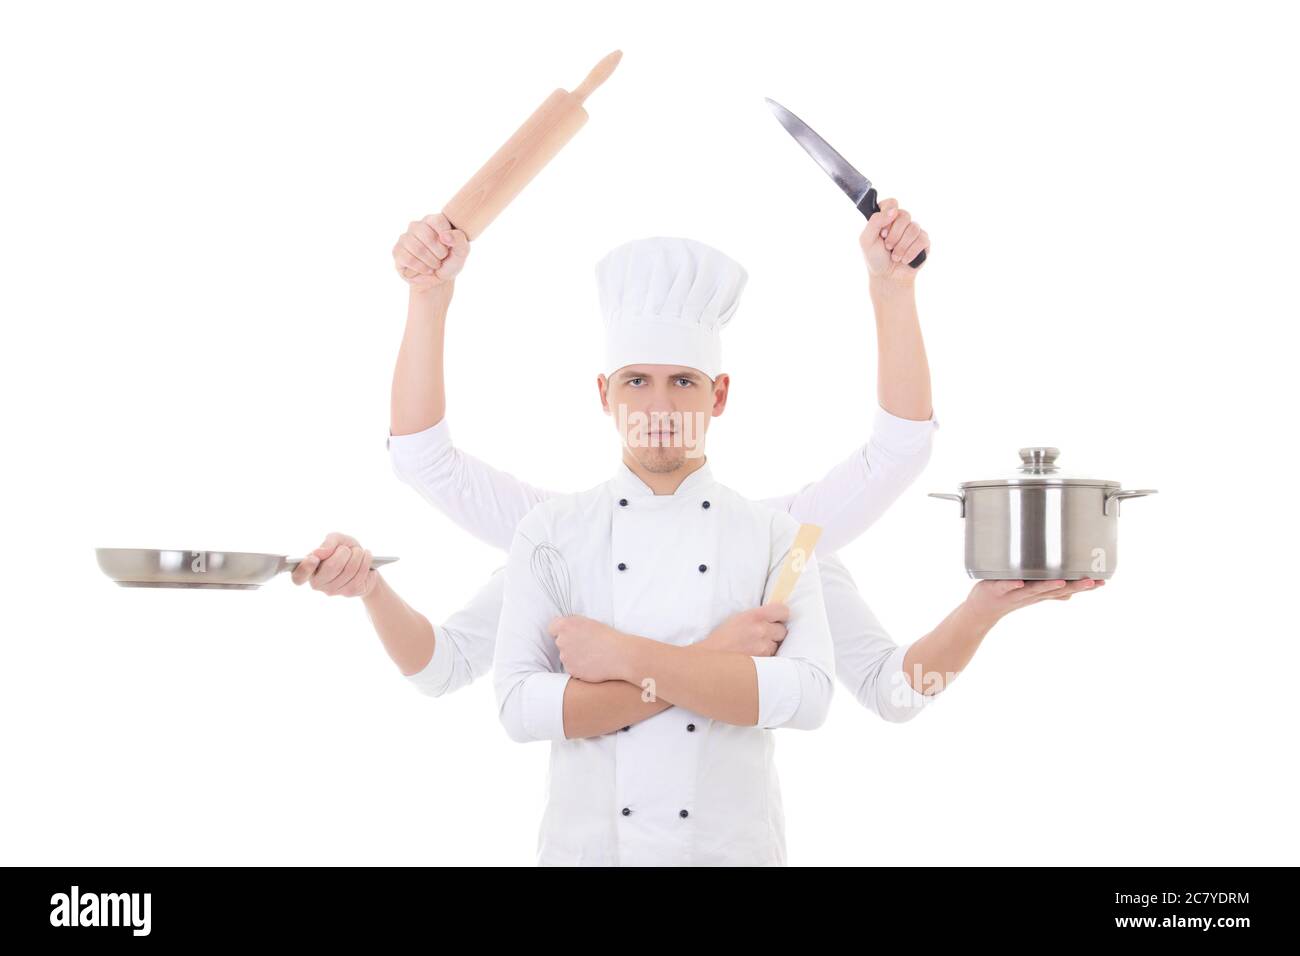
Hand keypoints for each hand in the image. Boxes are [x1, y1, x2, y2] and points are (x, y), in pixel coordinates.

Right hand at [291, 532, 379, 598]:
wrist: (363, 560)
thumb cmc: (344, 549)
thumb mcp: (336, 539)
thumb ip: (328, 543)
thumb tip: (319, 553)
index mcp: (308, 569)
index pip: (298, 577)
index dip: (305, 568)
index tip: (314, 558)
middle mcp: (317, 583)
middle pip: (332, 567)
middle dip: (344, 552)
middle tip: (347, 549)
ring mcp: (332, 590)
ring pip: (349, 570)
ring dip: (358, 555)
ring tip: (359, 551)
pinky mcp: (349, 592)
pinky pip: (360, 576)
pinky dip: (366, 562)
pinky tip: (367, 556)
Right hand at [392, 213, 469, 291]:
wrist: (438, 280)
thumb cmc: (450, 262)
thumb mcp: (461, 252)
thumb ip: (459, 240)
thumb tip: (444, 236)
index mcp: (433, 221)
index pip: (437, 221)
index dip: (445, 237)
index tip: (449, 247)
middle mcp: (417, 226)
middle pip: (426, 234)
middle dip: (439, 252)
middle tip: (442, 258)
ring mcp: (405, 238)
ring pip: (417, 248)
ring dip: (431, 262)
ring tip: (435, 265)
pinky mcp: (397, 251)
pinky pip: (408, 259)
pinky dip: (421, 268)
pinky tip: (426, 269)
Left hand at [549, 615, 627, 682]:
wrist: (620, 656)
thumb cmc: (608, 637)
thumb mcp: (589, 622)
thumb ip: (573, 623)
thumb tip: (564, 627)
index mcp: (566, 626)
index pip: (552, 627)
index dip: (560, 630)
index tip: (569, 633)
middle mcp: (562, 641)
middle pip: (560, 642)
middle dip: (569, 643)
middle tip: (586, 644)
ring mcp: (565, 657)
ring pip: (566, 656)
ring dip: (574, 656)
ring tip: (592, 655)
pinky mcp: (571, 670)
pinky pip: (572, 667)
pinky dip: (579, 666)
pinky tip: (592, 664)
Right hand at [700, 603, 788, 656]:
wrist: (712, 660)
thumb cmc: (721, 639)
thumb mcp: (737, 619)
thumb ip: (757, 616)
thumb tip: (773, 617)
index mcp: (755, 616)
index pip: (783, 611)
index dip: (781, 615)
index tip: (777, 619)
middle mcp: (761, 630)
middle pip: (782, 631)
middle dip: (775, 634)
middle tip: (763, 636)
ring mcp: (763, 648)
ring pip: (777, 646)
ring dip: (770, 647)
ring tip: (756, 648)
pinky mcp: (763, 662)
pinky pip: (773, 658)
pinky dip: (767, 658)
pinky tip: (756, 657)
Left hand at [859, 197, 928, 282]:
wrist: (887, 277)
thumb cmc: (875, 258)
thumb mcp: (866, 240)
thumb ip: (875, 222)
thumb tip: (893, 211)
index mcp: (886, 217)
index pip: (891, 202)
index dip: (888, 214)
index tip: (882, 231)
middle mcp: (900, 221)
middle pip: (904, 215)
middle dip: (894, 235)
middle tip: (887, 246)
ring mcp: (913, 230)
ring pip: (913, 228)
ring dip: (901, 246)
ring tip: (895, 256)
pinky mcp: (923, 241)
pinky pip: (922, 239)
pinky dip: (910, 252)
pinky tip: (905, 260)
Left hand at [964, 578, 1103, 627]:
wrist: (981, 610)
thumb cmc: (1007, 598)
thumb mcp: (1031, 595)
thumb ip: (1050, 593)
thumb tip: (1071, 595)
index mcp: (1040, 593)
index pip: (1066, 589)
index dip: (1084, 587)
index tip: (1103, 581)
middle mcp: (1031, 594)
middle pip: (1055, 591)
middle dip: (1074, 586)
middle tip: (1093, 581)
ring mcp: (1014, 593)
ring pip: (1034, 590)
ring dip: (1048, 586)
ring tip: (1062, 581)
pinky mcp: (996, 589)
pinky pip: (1005, 586)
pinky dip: (1012, 584)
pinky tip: (1020, 581)